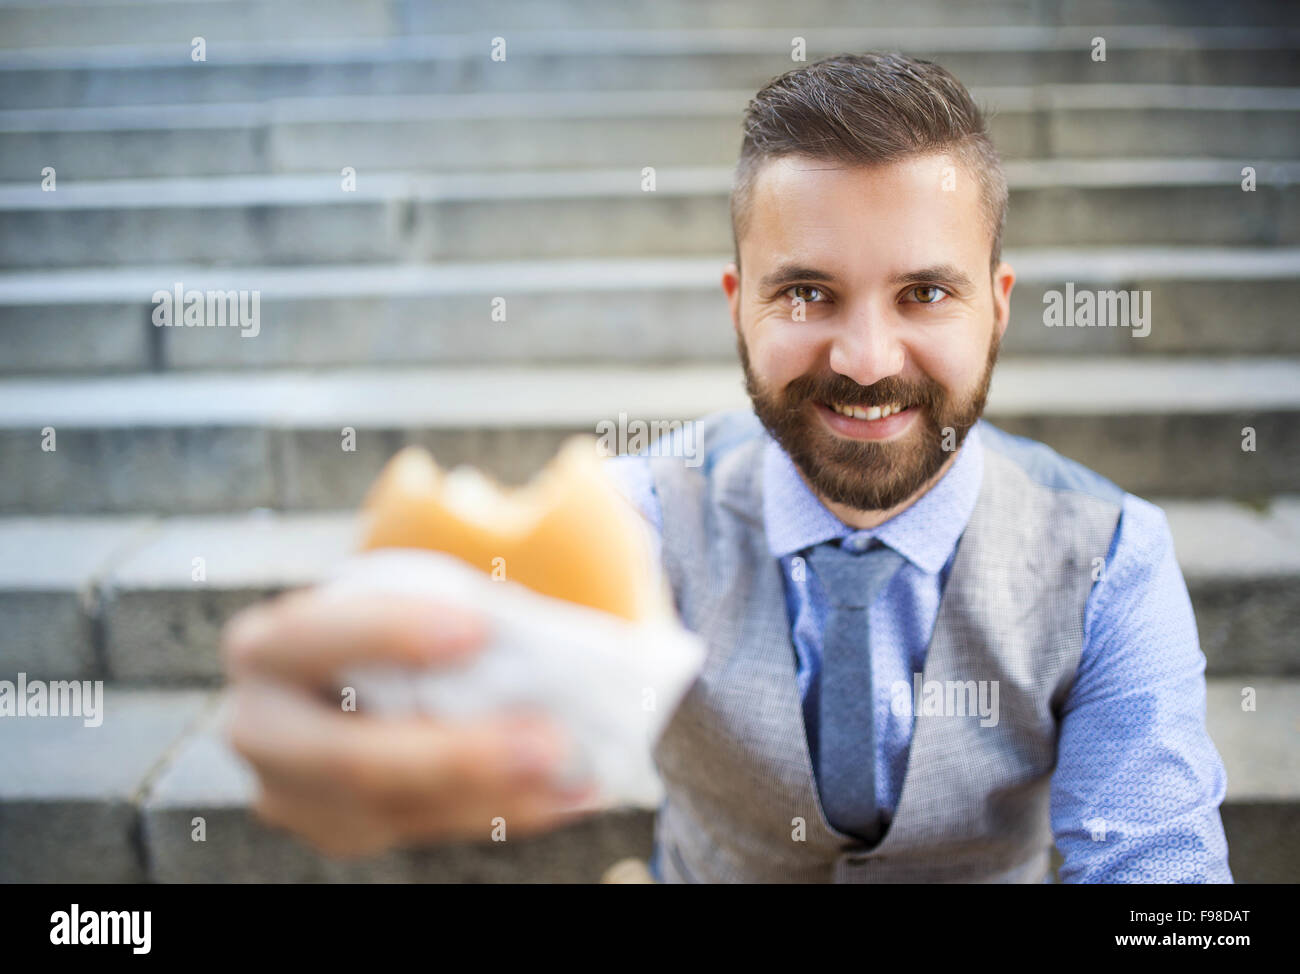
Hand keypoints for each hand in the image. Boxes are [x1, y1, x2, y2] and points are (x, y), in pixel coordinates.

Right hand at [220, 587, 597, 858]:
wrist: (363, 675)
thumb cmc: (398, 615)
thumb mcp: (406, 589)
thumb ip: (449, 593)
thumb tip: (542, 603)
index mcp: (269, 645)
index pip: (313, 638)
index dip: (391, 632)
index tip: (480, 627)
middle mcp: (263, 728)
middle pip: (349, 759)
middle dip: (456, 756)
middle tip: (549, 742)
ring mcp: (297, 795)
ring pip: (397, 809)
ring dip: (496, 795)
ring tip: (574, 772)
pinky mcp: (344, 831)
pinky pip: (427, 830)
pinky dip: (502, 811)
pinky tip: (564, 794)